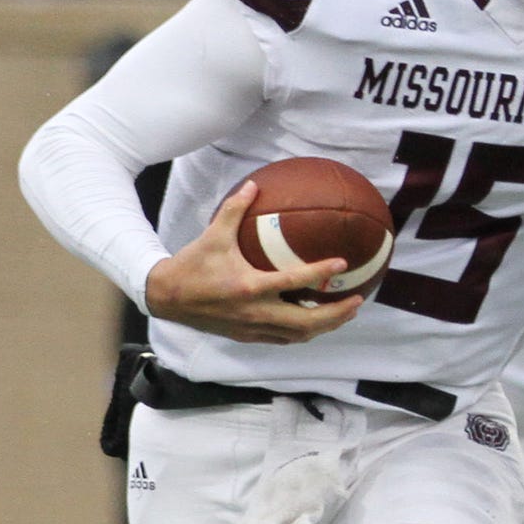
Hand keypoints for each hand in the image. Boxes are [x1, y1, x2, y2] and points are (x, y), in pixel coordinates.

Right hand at [144, 185, 363, 345]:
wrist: (167, 298)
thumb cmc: (191, 264)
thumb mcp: (214, 234)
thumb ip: (236, 209)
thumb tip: (255, 184)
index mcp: (249, 286)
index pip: (294, 280)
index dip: (320, 273)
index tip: (342, 264)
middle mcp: (255, 312)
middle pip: (306, 321)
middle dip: (336, 314)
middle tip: (357, 300)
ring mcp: (252, 328)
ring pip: (298, 335)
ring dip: (325, 326)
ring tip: (345, 314)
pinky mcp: (247, 337)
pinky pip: (283, 339)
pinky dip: (303, 332)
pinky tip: (316, 323)